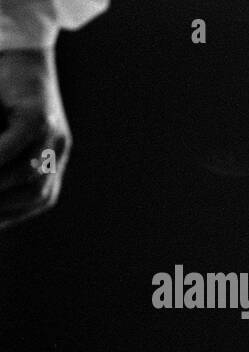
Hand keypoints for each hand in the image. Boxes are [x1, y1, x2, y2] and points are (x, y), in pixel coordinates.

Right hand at [0, 48, 70, 230]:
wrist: (22, 53)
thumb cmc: (3, 96)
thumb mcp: (2, 136)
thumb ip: (2, 161)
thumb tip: (2, 181)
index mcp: (52, 161)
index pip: (36, 201)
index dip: (9, 217)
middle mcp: (58, 152)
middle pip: (35, 195)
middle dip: (2, 207)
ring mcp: (53, 135)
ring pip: (27, 175)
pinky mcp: (39, 115)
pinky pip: (16, 146)